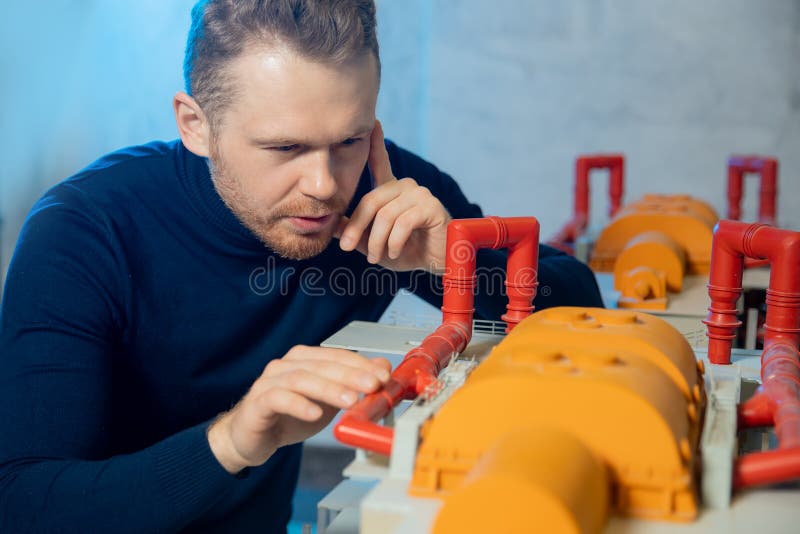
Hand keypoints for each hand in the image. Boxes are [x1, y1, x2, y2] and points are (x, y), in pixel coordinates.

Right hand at [207, 345, 390, 473]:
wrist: (250, 438)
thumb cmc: (288, 416)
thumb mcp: (327, 401)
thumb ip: (352, 383)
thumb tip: (383, 367)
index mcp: (304, 359)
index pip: (336, 355)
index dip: (361, 364)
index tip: (382, 376)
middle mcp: (285, 365)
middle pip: (321, 365)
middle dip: (350, 375)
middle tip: (372, 386)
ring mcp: (269, 382)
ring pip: (302, 379)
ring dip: (329, 389)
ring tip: (350, 401)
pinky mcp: (257, 402)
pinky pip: (278, 398)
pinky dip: (298, 404)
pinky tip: (315, 414)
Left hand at [335, 120, 450, 272]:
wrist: (435, 264)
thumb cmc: (406, 252)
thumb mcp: (373, 243)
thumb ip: (354, 231)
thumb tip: (330, 225)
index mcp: (391, 191)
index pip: (380, 162)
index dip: (375, 143)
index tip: (373, 122)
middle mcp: (405, 186)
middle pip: (371, 200)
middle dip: (356, 227)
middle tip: (348, 248)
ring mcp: (419, 194)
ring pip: (385, 215)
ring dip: (377, 241)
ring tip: (377, 257)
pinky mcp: (430, 206)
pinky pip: (403, 223)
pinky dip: (394, 242)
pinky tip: (394, 252)